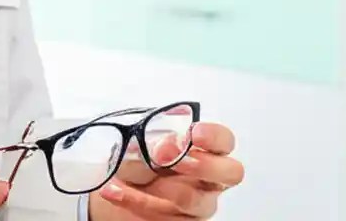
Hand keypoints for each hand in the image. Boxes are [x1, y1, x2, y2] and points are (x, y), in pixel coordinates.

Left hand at [88, 123, 243, 219]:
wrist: (118, 185)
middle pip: (231, 173)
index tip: (194, 133)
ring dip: (163, 187)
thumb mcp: (143, 144)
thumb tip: (167, 148)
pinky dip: (134, 201)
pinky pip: (164, 218)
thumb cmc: (140, 160)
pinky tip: (114, 191)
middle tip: (178, 160)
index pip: (225, 141)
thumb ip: (159, 143)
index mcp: (205, 151)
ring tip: (132, 177)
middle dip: (205, 166)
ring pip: (195, 201)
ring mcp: (198, 205)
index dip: (215, 137)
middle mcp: (209, 180)